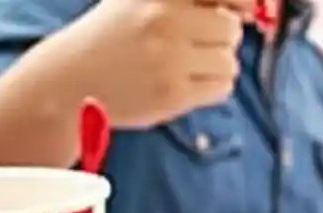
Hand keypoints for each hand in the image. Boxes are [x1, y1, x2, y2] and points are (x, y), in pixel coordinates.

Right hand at [64, 0, 251, 126]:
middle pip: (230, 28)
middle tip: (196, 44)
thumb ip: (192, 2)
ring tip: (187, 65)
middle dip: (220, 38)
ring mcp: (168, 58)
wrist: (71, 79)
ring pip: (230, 60)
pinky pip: (222, 88)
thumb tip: (252, 8)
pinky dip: (212, 87)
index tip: (242, 11)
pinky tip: (186, 82)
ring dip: (217, 65)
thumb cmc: (116, 36)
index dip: (241, 3)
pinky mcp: (173, 93)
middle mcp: (162, 20)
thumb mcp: (141, 1)